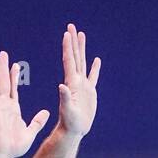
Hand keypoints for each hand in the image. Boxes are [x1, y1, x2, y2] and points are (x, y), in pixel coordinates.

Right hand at [0, 51, 49, 157]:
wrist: (3, 152)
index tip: (15, 65)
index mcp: (12, 108)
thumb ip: (37, 122)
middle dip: (2, 67)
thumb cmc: (14, 147)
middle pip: (2, 81)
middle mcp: (3, 104)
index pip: (13, 88)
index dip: (13, 76)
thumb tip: (46, 113)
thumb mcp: (30, 132)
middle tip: (2, 54)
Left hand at [57, 23, 99, 137]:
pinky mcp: (89, 93)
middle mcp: (76, 81)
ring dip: (82, 49)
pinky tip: (96, 60)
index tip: (66, 33)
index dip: (68, 47)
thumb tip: (62, 86)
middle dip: (73, 42)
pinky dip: (94, 68)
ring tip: (81, 35)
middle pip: (75, 57)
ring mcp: (83, 86)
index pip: (69, 61)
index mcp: (71, 83)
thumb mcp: (67, 111)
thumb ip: (64, 99)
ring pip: (83, 63)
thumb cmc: (69, 124)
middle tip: (71, 26)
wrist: (74, 131)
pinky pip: (93, 77)